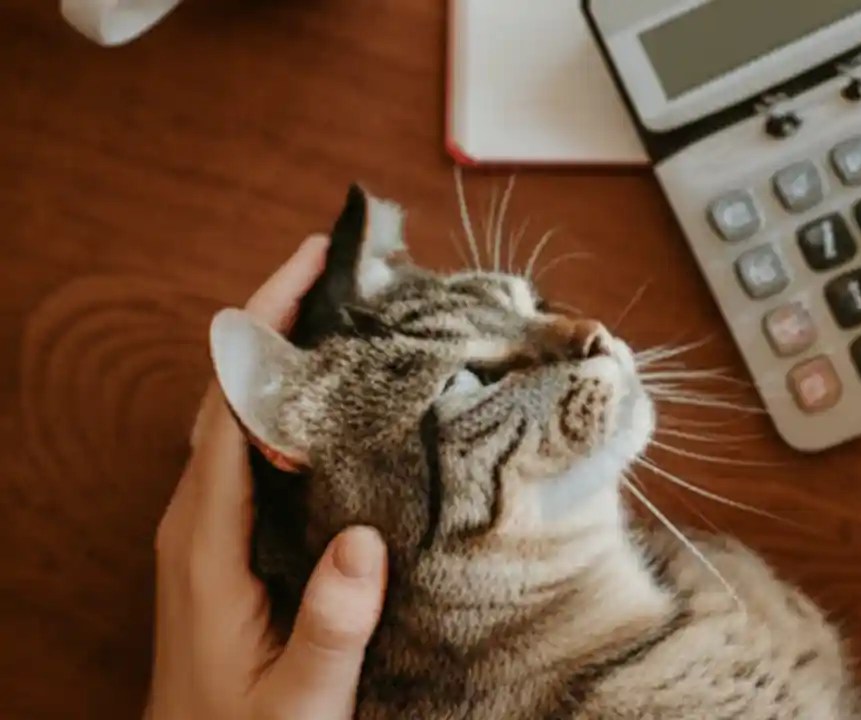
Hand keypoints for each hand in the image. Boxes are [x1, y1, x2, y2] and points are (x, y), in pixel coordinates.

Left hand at [146, 235, 387, 719]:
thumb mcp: (297, 700)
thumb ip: (329, 627)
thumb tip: (366, 541)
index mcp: (206, 540)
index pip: (230, 405)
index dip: (265, 328)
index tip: (311, 266)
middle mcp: (196, 516)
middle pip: (230, 389)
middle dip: (276, 316)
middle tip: (342, 264)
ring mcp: (206, 523)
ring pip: (239, 411)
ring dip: (283, 353)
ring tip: (344, 308)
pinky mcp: (225, 536)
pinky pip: (251, 444)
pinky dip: (286, 399)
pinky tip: (332, 395)